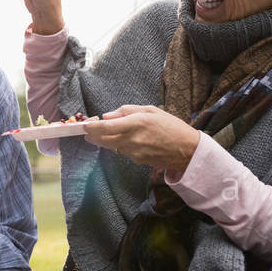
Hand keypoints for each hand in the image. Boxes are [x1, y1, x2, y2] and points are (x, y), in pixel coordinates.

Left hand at [82, 105, 200, 175]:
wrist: (187, 150)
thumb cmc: (171, 126)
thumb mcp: (151, 110)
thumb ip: (127, 111)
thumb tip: (107, 116)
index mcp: (136, 123)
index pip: (105, 127)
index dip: (91, 127)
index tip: (84, 125)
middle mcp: (132, 139)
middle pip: (103, 140)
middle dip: (93, 136)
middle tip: (88, 132)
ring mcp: (134, 152)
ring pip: (112, 147)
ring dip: (108, 140)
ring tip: (110, 133)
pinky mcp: (137, 160)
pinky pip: (124, 152)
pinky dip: (122, 146)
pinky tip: (132, 141)